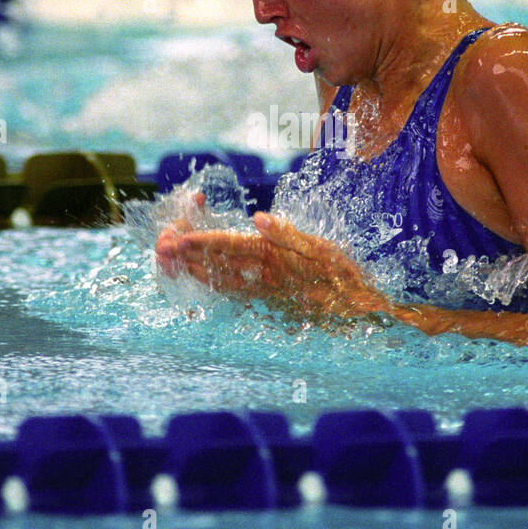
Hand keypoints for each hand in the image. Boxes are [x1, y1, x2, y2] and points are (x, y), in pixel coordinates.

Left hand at [155, 211, 392, 323]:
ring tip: (177, 263)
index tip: (180, 236)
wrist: (362, 308)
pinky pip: (238, 293)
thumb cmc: (345, 274)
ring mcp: (268, 292)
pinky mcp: (273, 301)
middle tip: (165, 248)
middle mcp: (266, 277)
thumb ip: (289, 234)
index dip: (204, 240)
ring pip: (224, 280)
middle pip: (221, 264)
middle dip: (192, 255)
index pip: (231, 246)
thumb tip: (258, 220)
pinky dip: (218, 286)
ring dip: (200, 271)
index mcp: (276, 258)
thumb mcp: (324, 248)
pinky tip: (210, 282)